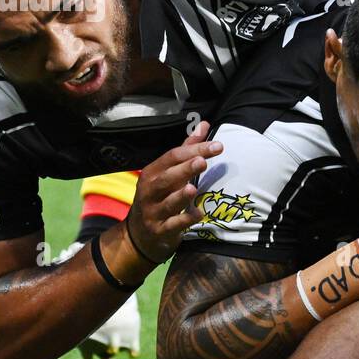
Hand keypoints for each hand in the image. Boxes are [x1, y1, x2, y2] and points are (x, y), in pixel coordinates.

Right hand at [125, 121, 222, 263]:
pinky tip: (199, 214)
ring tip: (193, 188)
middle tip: (203, 161)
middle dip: (185, 169)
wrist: (139, 234)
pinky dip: (185, 220)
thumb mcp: (168, 172)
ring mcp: (154, 212)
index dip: (194, 150)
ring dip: (180, 196)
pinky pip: (173, 225)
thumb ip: (187, 149)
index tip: (218, 146)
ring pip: (167, 203)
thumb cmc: (159, 195)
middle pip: (167, 178)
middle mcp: (150, 191)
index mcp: (153, 173)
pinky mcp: (160, 230)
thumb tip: (203, 124)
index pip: (172, 157)